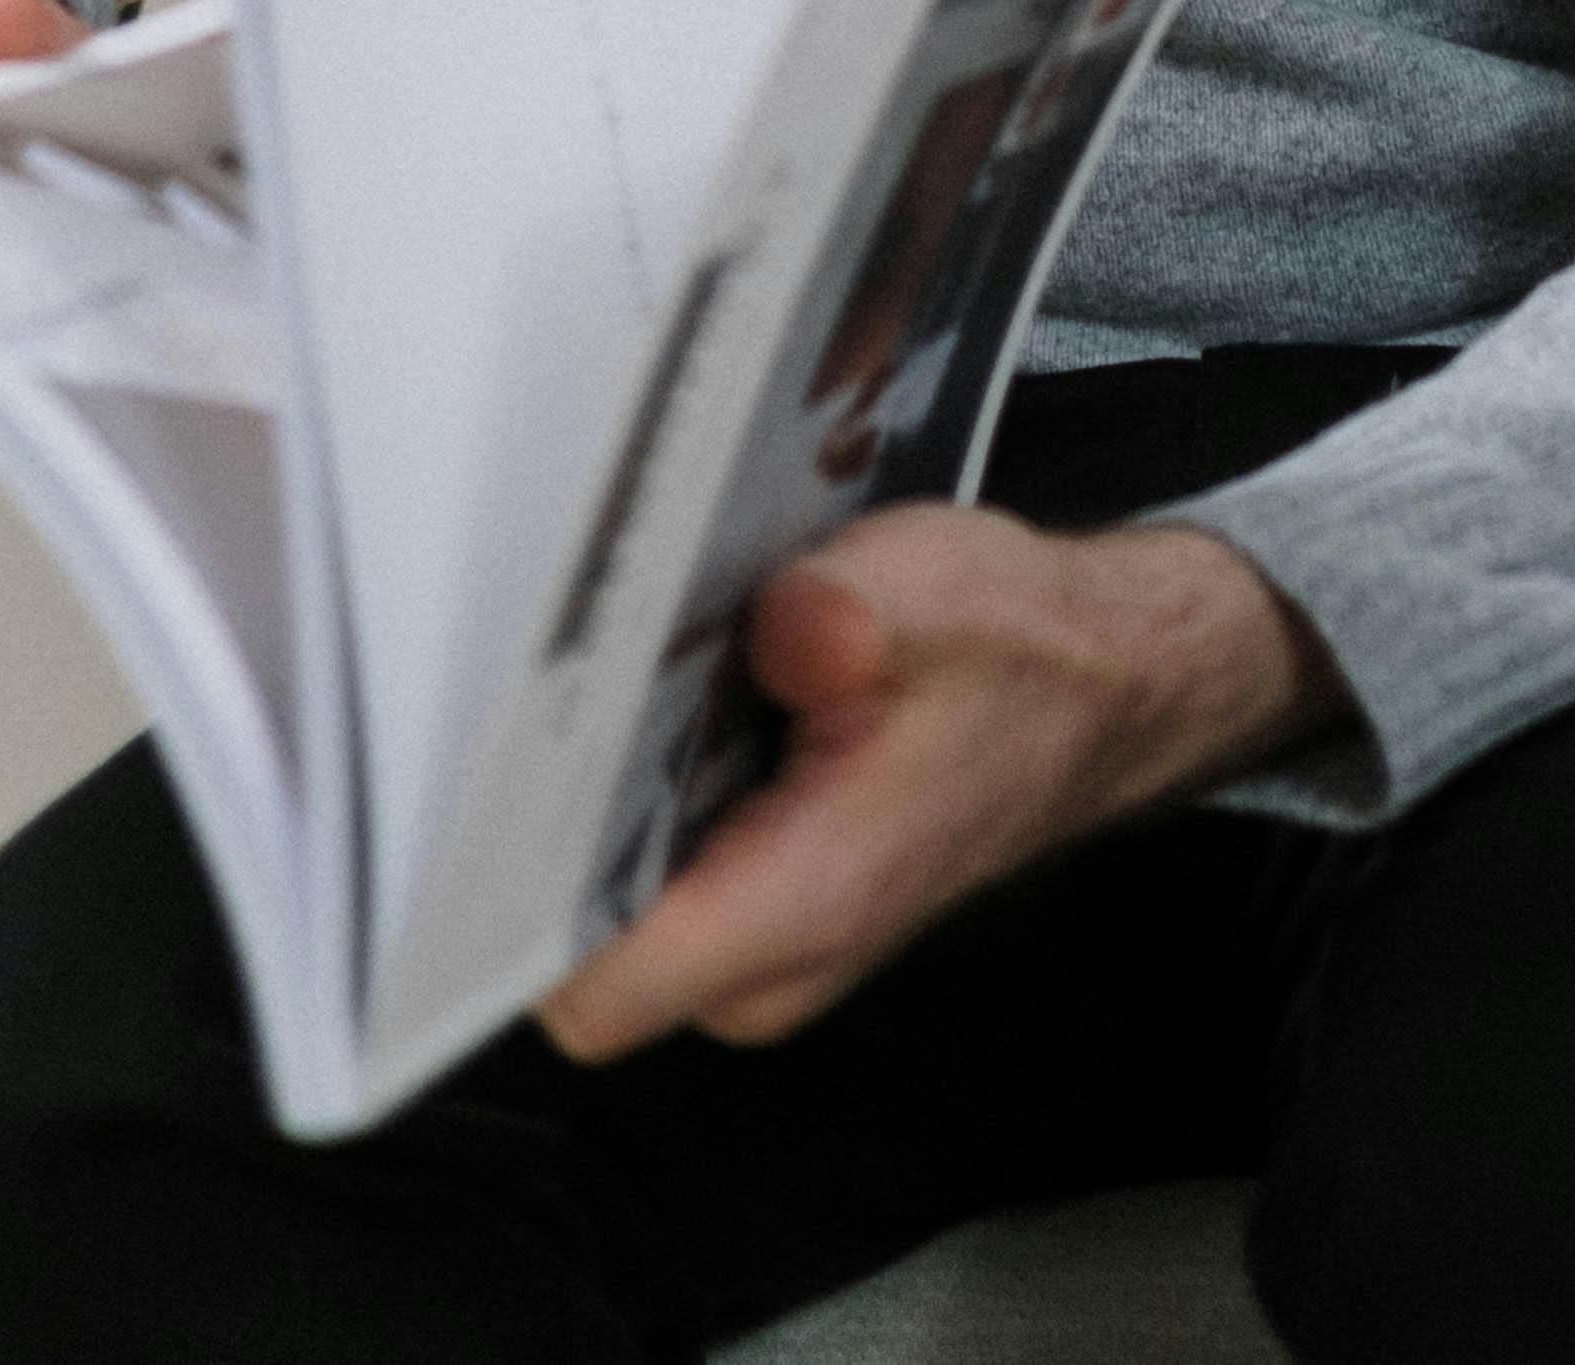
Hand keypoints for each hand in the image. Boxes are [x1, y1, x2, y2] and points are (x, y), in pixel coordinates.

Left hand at [537, 504, 1341, 1063]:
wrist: (1099, 689)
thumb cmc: (1022, 648)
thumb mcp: (939, 587)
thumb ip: (850, 612)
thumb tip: (786, 629)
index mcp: (805, 902)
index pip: (597, 987)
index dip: (516, 910)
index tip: (475, 802)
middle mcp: (769, 958)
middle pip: (575, 942)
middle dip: (537, 828)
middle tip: (518, 695)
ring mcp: (760, 941)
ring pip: (604, 905)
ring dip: (586, 801)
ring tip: (589, 674)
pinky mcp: (755, 902)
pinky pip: (644, 873)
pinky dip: (632, 790)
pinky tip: (648, 691)